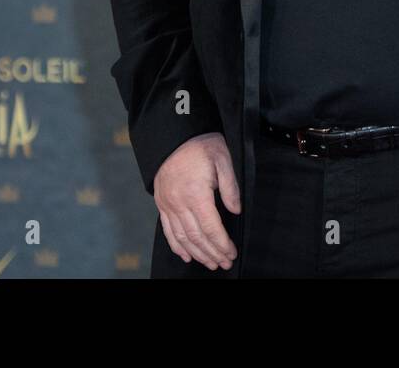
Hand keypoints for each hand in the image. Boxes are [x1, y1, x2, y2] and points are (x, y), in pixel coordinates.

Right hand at [154, 131, 240, 270]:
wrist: (173, 135)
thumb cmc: (200, 144)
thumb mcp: (223, 159)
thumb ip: (230, 187)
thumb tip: (236, 210)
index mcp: (196, 194)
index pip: (211, 228)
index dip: (222, 244)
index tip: (231, 253)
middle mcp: (179, 203)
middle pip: (197, 237)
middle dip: (212, 253)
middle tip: (224, 263)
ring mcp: (168, 204)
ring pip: (182, 238)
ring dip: (197, 253)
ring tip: (210, 263)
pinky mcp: (161, 203)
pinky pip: (167, 230)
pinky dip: (177, 245)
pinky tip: (186, 254)